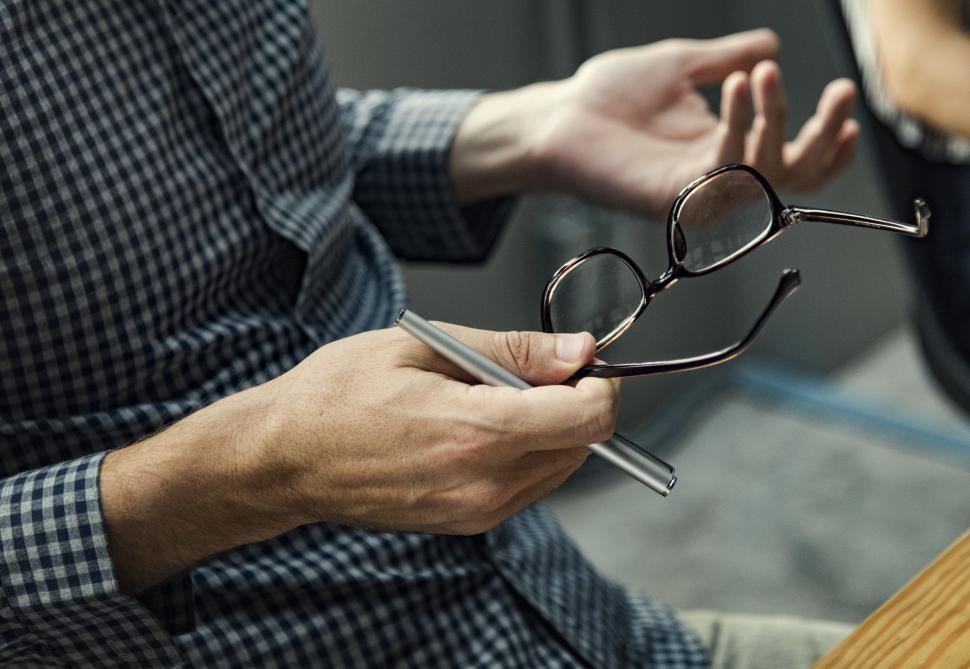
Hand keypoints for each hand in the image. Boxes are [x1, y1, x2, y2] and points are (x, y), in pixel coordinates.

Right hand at [257, 324, 617, 534]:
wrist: (285, 458)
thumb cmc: (339, 394)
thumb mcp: (424, 347)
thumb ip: (513, 352)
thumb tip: (578, 350)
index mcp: (478, 432)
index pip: (588, 420)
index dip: (599, 385)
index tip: (580, 363)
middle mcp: (486, 483)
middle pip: (582, 445)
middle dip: (574, 403)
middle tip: (527, 371)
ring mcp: (477, 512)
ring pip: (558, 467)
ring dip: (549, 429)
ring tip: (488, 399)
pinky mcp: (466, 525)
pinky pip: (526, 486)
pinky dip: (523, 453)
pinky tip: (474, 428)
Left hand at [534, 29, 858, 215]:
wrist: (559, 113)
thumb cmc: (609, 94)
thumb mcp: (682, 65)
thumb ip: (727, 58)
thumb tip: (770, 45)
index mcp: (723, 146)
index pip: (790, 159)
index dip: (827, 142)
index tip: (848, 107)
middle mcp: (715, 175)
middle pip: (792, 175)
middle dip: (824, 136)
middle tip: (841, 92)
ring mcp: (694, 191)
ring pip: (762, 173)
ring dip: (776, 119)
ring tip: (763, 73)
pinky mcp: (671, 198)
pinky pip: (722, 171)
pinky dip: (739, 126)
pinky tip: (739, 83)